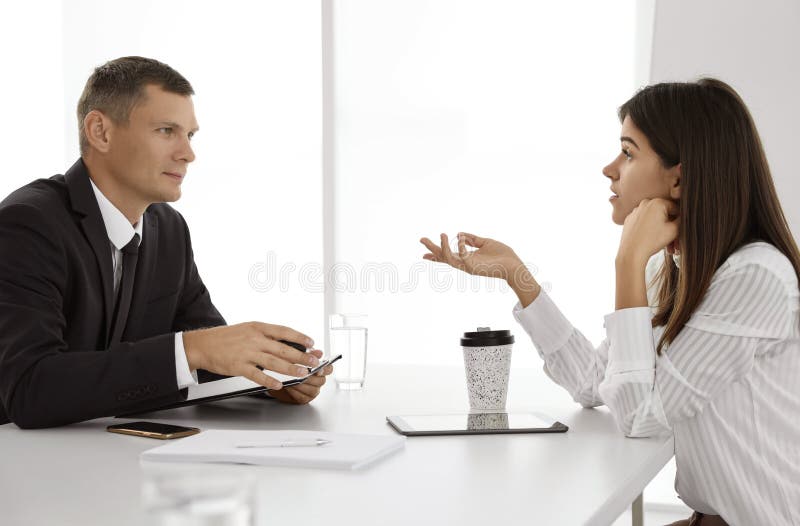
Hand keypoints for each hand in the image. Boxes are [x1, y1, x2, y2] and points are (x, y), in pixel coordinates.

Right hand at [183, 322, 319, 390]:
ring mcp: (247, 353)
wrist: (202, 345)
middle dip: (301, 355)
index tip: (311, 343)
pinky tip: (279, 385)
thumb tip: (286, 342)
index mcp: (258, 328)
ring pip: (274, 362)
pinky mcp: (239, 367)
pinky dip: (269, 381)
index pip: (284, 331)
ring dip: (291, 368)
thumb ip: (265, 335)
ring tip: (303, 373)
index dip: (299, 337)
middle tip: (314, 361)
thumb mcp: (248, 329)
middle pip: (283, 348)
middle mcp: (254, 339)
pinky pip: (257, 375)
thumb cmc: (226, 338)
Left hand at [268, 349, 333, 404]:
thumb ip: (309, 355)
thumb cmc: (293, 366)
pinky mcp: (305, 398)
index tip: (318, 370)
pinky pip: (303, 397)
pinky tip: (290, 386)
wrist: (281, 378)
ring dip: (302, 385)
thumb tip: (319, 353)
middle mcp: (319, 381)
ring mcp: (313, 390)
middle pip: (320, 381)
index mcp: (321, 370)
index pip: (329, 369)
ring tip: (293, 380)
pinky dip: (296, 392)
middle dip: (310, 378)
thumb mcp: (300, 357)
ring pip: (312, 390)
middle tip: (301, 374)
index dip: (325, 370)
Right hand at [420, 232, 523, 279]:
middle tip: (421, 239)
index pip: (448, 257)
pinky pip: (461, 256)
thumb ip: (473, 239)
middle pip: (444, 258)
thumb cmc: (503, 255)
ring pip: (449, 258)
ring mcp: (468, 267)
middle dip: (432, 249)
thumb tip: (460, 233)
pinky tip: (461, 237)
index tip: (424, 254)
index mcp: (467, 259)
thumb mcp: (486, 243)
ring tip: (441, 234)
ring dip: (442, 247)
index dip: (436, 254)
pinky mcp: (474, 267)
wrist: (515, 265)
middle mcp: (465, 264)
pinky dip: (459, 246)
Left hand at [617, 198, 679, 264]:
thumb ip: (682, 220)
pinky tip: (653, 241)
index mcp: (657, 202)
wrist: (631, 252)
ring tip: (666, 246)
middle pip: (663, 214)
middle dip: (670, 228)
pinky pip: (643, 222)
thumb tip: (683, 216)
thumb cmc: (653, 241)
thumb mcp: (674, 230)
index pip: (675, 209)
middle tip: (674, 242)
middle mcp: (645, 203)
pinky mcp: (629, 219)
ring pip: (653, 219)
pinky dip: (649, 230)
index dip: (680, 220)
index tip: (680, 231)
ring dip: (661, 230)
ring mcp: (635, 211)